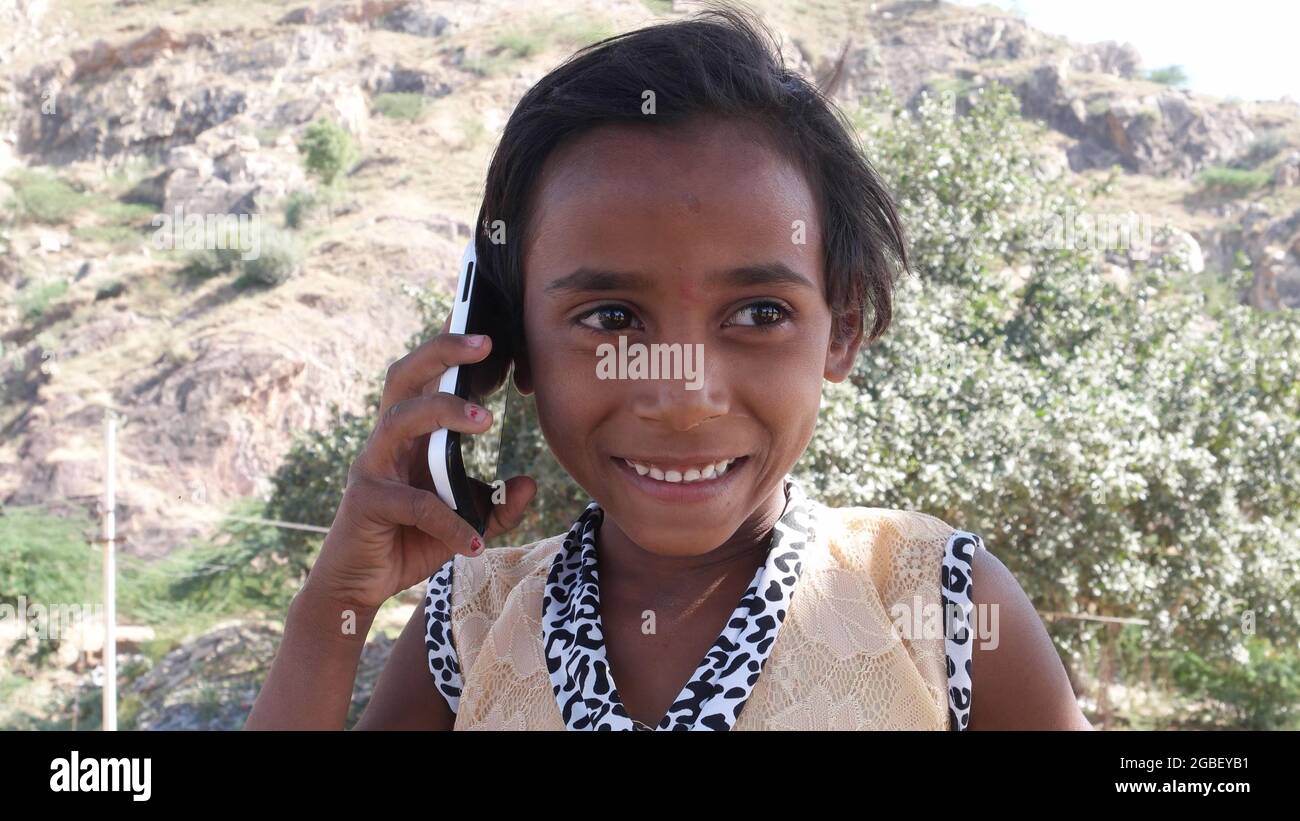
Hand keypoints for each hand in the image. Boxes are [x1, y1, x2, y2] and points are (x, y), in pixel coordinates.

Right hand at [306, 324, 536, 610]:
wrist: (359, 587)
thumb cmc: (409, 542)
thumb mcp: (464, 523)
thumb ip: (496, 505)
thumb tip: (529, 484)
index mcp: (411, 438)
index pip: (426, 379)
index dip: (447, 346)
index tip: (480, 320)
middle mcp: (388, 443)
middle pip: (404, 378)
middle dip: (441, 352)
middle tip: (485, 342)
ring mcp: (373, 468)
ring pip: (401, 419)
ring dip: (444, 412)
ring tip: (487, 420)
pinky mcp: (366, 502)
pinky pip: (414, 503)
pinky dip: (449, 522)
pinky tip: (474, 543)